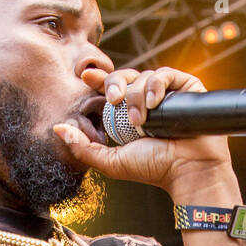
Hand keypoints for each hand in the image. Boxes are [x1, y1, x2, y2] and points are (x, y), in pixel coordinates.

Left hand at [53, 65, 234, 194]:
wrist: (188, 171)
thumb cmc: (154, 169)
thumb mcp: (112, 161)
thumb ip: (84, 147)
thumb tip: (57, 129)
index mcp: (129, 113)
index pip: (110, 89)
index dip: (98, 79)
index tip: (85, 76)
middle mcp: (147, 100)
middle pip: (124, 77)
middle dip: (115, 84)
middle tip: (114, 100)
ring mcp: (167, 93)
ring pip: (144, 76)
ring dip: (138, 97)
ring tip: (141, 121)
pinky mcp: (187, 87)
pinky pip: (166, 74)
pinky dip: (157, 85)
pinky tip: (154, 103)